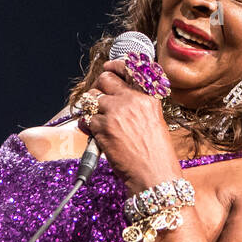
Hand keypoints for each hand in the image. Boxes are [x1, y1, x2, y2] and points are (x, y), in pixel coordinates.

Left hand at [77, 59, 181, 189]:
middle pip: (105, 80)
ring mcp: (116, 112)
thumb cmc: (155, 154)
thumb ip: (137, 105)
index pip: (130, 68)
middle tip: (97, 101)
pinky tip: (95, 135)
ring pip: (91, 99)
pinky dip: (87, 127)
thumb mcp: (153, 120)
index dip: (115, 67)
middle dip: (98, 89)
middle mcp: (132, 100)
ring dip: (90, 110)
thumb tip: (115, 98)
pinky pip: (86, 119)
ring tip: (97, 123)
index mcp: (148, 97)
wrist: (153, 174)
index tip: (108, 68)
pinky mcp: (102, 127)